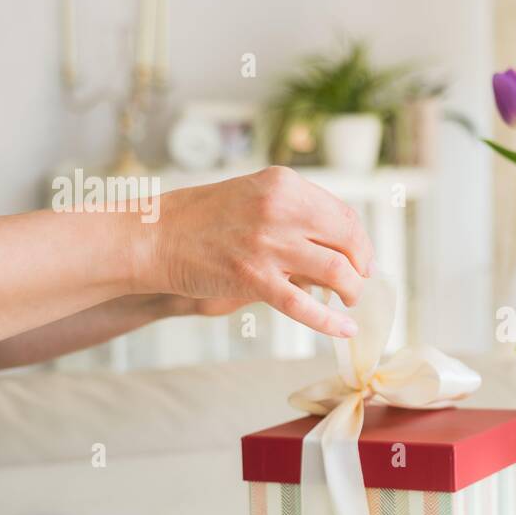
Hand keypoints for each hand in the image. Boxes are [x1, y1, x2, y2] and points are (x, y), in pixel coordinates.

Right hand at [136, 167, 373, 336]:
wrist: (154, 236)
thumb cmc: (204, 221)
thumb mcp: (255, 199)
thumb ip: (294, 217)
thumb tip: (339, 247)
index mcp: (284, 185)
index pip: (343, 214)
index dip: (359, 241)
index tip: (361, 258)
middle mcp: (280, 208)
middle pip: (347, 240)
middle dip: (361, 265)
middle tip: (359, 281)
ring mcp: (267, 243)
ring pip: (335, 272)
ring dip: (351, 290)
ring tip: (349, 300)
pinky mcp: (252, 277)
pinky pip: (303, 306)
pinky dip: (330, 321)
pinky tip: (346, 329)